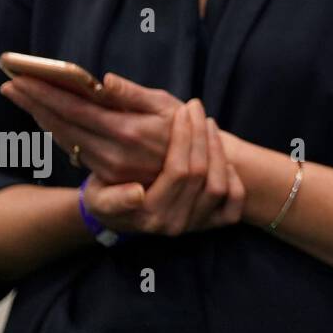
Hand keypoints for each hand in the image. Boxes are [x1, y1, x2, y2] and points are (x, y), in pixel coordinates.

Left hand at [0, 72, 177, 185]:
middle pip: (62, 124)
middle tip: (10, 84)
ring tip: (22, 96)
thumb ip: (132, 94)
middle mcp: (113, 152)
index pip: (75, 108)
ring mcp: (108, 166)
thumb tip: (104, 80)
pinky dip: (57, 130)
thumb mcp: (166, 105)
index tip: (21, 78)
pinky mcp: (106, 174)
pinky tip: (47, 117)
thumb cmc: (184, 128)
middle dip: (33, 102)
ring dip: (41, 116)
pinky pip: (75, 149)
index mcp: (128, 130)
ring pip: (64, 138)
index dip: (45, 93)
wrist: (196, 170)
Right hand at [83, 100, 244, 235]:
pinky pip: (234, 201)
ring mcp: (195, 225)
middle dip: (199, 134)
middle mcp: (175, 224)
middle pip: (199, 173)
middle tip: (195, 107)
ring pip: (218, 184)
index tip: (182, 112)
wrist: (123, 216)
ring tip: (206, 123)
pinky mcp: (212, 224)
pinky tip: (221, 157)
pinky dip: (234, 178)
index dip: (184, 138)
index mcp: (149, 214)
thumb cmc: (107, 195)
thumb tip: (138, 194)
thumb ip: (113, 197)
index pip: (178, 171)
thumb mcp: (97, 196)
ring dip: (216, 149)